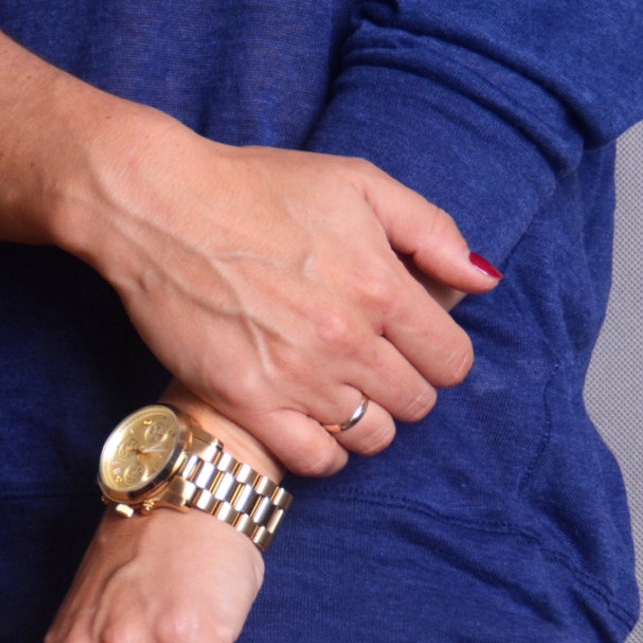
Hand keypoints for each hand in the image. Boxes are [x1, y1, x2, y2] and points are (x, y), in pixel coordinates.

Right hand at [55, 104, 497, 474]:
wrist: (159, 209)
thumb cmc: (255, 188)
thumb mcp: (356, 183)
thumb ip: (430, 230)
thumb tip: (482, 280)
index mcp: (382, 287)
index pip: (451, 360)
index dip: (438, 354)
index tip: (413, 345)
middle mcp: (346, 341)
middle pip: (415, 402)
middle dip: (404, 386)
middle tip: (371, 365)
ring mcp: (296, 377)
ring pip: (370, 436)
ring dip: (365, 420)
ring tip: (339, 393)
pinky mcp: (246, 401)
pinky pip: (314, 459)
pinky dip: (324, 450)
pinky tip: (310, 423)